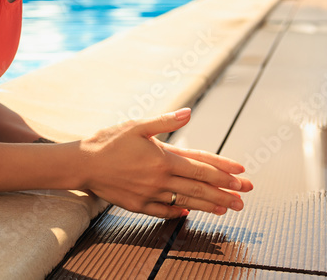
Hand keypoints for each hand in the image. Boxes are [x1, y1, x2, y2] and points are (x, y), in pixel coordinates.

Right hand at [79, 108, 252, 218]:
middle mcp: (160, 179)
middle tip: (244, 197)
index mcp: (163, 158)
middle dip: (225, 192)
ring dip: (210, 205)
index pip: (201, 166)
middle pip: (200, 187)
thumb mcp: (136, 126)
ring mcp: (150, 195)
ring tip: (227, 209)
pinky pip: (164, 212)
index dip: (223, 170)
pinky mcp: (138, 205)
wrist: (82, 163)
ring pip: (186, 202)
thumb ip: (164, 122)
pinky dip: (178, 213)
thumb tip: (188, 113)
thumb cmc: (108, 141)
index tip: (241, 174)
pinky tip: (189, 213)